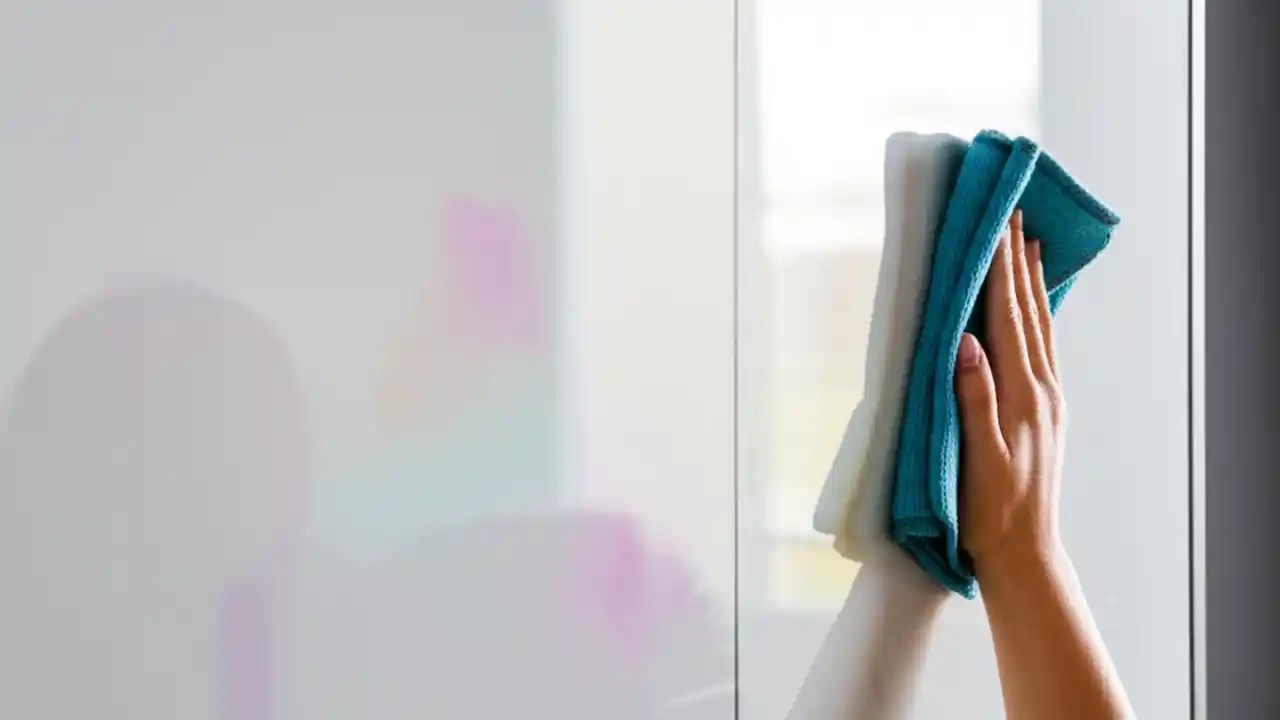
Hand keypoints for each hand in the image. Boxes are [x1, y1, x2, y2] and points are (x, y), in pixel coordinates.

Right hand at [955, 210, 1065, 572]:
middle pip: (1029, 312)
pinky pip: (1044, 347)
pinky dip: (1039, 314)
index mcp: (1023, 396)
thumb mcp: (975, 457)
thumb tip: (967, 342)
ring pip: (1040, 326)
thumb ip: (973, 398)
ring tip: (1030, 243)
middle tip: (1012, 216)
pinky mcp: (1044, 411)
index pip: (1009, 320)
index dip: (1001, 272)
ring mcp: (1047, 400)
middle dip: (1018, 262)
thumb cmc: (990, 510)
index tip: (995, 227)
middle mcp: (1041, 390)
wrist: (1024, 551)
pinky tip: (1034, 306)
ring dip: (1033, 282)